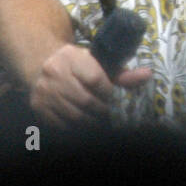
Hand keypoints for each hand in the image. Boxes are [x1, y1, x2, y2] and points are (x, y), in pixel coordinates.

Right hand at [29, 44, 151, 127]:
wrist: (40, 64)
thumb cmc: (76, 65)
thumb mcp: (95, 62)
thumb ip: (120, 73)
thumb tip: (147, 75)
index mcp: (71, 57)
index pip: (95, 80)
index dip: (109, 93)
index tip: (115, 99)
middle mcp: (54, 72)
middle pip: (86, 100)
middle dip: (103, 111)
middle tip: (111, 115)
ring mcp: (44, 91)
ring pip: (74, 116)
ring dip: (91, 123)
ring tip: (99, 122)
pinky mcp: (38, 107)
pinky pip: (61, 125)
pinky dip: (75, 128)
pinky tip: (83, 125)